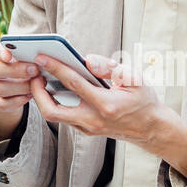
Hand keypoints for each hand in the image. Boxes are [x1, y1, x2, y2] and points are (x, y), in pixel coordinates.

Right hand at [0, 40, 43, 136]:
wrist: (14, 93)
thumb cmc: (26, 70)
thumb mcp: (28, 60)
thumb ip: (31, 55)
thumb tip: (45, 55)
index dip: (0, 51)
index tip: (9, 55)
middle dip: (15, 70)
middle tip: (34, 70)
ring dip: (21, 86)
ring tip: (37, 84)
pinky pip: (4, 103)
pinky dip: (18, 100)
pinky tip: (30, 95)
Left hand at [30, 52, 165, 147]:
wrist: (152, 129)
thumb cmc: (144, 101)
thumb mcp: (135, 79)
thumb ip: (110, 68)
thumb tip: (87, 60)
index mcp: (106, 104)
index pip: (74, 84)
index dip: (55, 68)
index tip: (41, 56)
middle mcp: (93, 119)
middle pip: (52, 110)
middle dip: (36, 91)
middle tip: (33, 73)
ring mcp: (88, 128)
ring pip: (55, 116)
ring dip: (43, 97)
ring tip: (39, 78)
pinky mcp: (86, 130)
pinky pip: (63, 117)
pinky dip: (54, 102)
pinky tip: (52, 88)